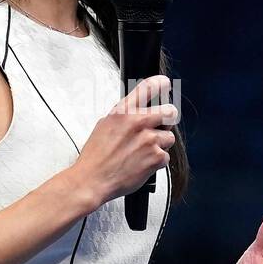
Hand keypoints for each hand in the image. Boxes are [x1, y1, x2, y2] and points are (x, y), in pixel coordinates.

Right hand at [69, 74, 176, 207]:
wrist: (92, 180)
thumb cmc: (96, 157)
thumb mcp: (104, 126)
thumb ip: (123, 116)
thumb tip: (135, 111)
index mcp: (123, 112)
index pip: (147, 88)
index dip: (160, 83)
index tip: (165, 84)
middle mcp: (138, 123)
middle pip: (170, 111)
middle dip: (168, 119)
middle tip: (160, 126)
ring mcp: (149, 140)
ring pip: (169, 138)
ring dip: (160, 145)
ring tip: (143, 152)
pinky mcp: (156, 157)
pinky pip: (166, 157)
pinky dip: (156, 162)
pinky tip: (142, 164)